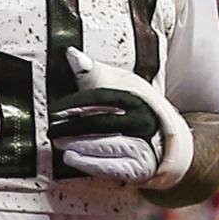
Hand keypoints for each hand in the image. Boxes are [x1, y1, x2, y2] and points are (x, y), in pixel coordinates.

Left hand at [51, 49, 191, 188]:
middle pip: (104, 123)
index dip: (76, 103)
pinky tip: (71, 158)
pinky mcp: (138, 167)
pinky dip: (90, 163)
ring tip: (58, 143)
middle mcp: (141, 121)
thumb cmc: (136, 105)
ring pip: (108, 145)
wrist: (166, 137)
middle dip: (74, 126)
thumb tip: (70, 52)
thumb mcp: (119, 84)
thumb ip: (93, 72)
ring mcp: (141, 145)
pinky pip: (113, 166)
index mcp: (135, 98)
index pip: (103, 98)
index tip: (55, 109)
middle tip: (52, 129)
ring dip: (80, 145)